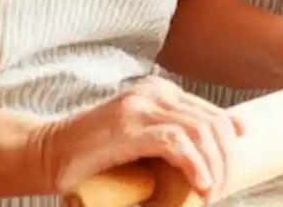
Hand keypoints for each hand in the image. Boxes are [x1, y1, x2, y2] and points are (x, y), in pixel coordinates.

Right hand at [41, 76, 244, 202]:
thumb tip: (209, 159)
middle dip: (224, 159)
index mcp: (159, 91)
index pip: (210, 113)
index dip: (229, 138)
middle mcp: (153, 92)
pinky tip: (199, 184)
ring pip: (198, 132)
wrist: (49, 153)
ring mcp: (139, 107)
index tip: (234, 163)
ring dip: (212, 167)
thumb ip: (168, 138)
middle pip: (210, 122)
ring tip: (208, 192)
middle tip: (218, 190)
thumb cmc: (95, 154)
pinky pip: (175, 143)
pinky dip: (194, 165)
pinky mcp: (128, 128)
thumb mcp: (140, 140)